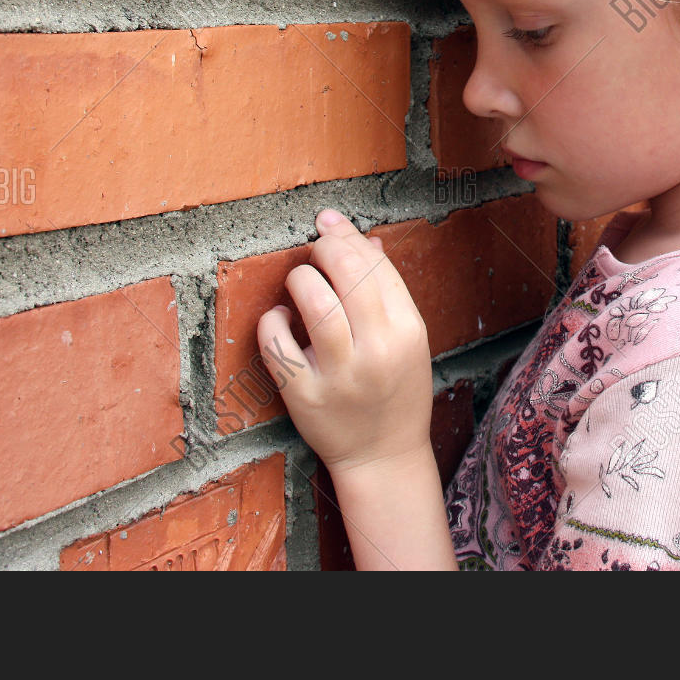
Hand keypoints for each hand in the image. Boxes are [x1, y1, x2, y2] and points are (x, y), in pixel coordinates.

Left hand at [257, 209, 433, 473]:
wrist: (383, 456)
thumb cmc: (395, 389)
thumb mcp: (407, 339)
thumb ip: (388, 290)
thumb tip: (365, 240)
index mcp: (407, 331)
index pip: (376, 266)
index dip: (348, 236)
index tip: (329, 223)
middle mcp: (376, 351)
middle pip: (347, 274)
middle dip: (324, 248)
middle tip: (315, 249)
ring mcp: (339, 375)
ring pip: (313, 303)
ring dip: (300, 278)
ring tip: (300, 280)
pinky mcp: (304, 396)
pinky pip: (276, 344)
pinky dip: (272, 320)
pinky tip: (280, 317)